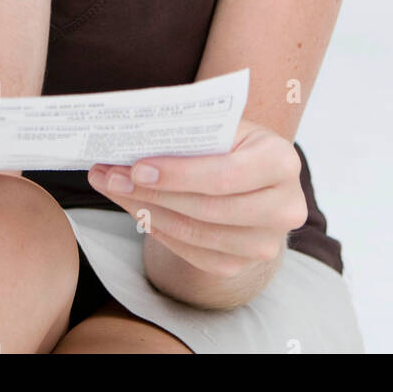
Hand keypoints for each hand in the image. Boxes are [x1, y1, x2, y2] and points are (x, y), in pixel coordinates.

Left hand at [86, 118, 307, 277]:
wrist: (255, 177)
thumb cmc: (234, 143)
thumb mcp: (224, 127)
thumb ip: (191, 131)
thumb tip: (132, 137)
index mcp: (282, 162)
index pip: (224, 175)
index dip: (178, 175)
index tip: (136, 167)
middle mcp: (283, 207)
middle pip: (207, 208)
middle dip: (151, 193)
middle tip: (109, 175)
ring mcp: (265, 243)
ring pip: (195, 233)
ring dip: (145, 210)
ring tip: (112, 187)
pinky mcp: (242, 264)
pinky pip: (191, 252)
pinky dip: (158, 229)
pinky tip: (134, 208)